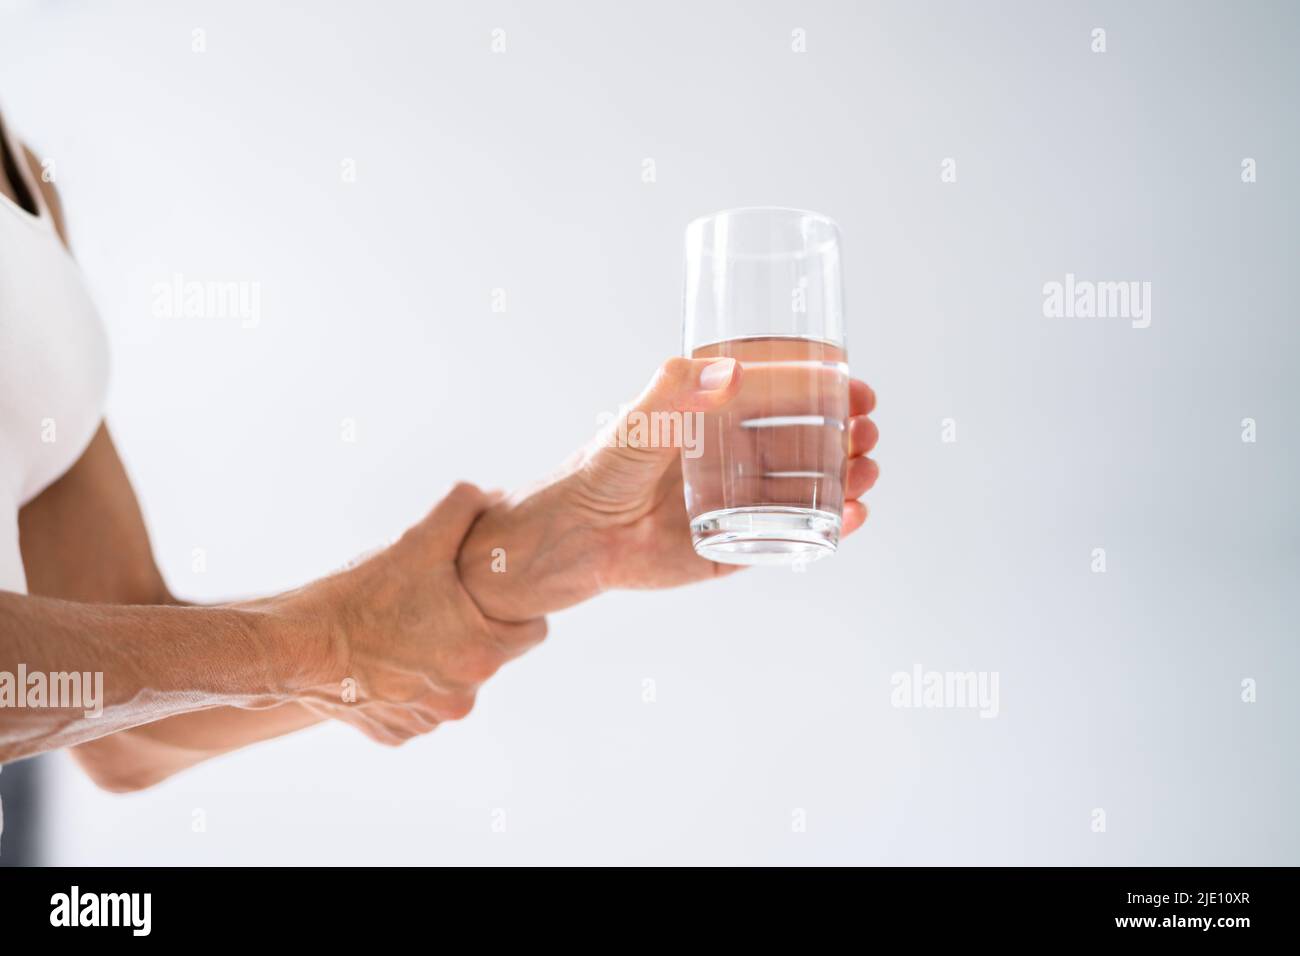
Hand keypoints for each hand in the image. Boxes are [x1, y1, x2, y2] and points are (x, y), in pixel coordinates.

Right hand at [269, 483, 546, 744]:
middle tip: (439, 605)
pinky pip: (415, 708)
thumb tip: (492, 493)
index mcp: (483, 654)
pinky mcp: (395, 734)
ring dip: (439, 663)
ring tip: (406, 632)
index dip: (513, 609)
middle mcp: (462, 699)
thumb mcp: (418, 541)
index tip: (487, 594)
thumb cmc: (362, 593)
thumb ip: (464, 508)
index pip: (533, 631)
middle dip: (472, 633)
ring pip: (452, 685)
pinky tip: (382, 661)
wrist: (295, 645)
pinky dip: (405, 688)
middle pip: (490, 658)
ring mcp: (427, 721)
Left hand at [457, 357, 879, 620]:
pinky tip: (851, 516)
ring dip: (845, 476)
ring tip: (867, 471)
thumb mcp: (634, 424)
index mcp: (713, 416)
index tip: (857, 386)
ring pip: (807, 485)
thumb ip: (672, 394)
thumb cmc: (596, 472)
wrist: (571, 543)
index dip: (825, 388)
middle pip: (806, 438)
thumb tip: (728, 370)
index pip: (782, 394)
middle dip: (846, 433)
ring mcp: (738, 501)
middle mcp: (732, 455)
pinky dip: (828, 525)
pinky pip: (791, 535)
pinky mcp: (736, 545)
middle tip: (868, 433)